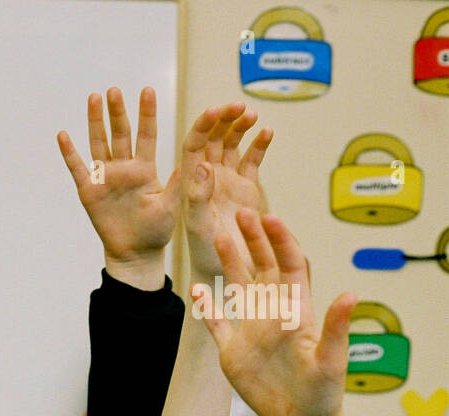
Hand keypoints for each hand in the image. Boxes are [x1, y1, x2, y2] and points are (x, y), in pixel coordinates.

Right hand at [57, 87, 178, 285]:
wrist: (135, 254)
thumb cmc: (156, 231)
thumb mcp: (173, 206)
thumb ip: (181, 183)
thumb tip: (198, 161)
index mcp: (145, 169)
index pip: (146, 135)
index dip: (146, 114)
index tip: (147, 91)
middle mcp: (124, 169)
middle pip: (120, 134)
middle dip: (117, 111)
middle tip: (114, 90)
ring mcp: (105, 178)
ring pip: (99, 143)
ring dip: (95, 121)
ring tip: (94, 98)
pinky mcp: (89, 192)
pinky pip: (77, 168)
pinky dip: (70, 153)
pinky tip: (63, 135)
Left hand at [181, 102, 271, 277]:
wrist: (229, 266)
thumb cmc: (207, 249)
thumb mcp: (199, 223)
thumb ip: (198, 195)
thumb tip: (202, 164)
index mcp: (191, 181)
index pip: (194, 145)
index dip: (203, 126)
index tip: (215, 110)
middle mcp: (207, 176)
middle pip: (213, 138)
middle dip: (223, 119)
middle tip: (238, 105)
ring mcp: (227, 179)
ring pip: (232, 144)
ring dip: (240, 127)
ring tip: (251, 115)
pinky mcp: (246, 186)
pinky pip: (251, 159)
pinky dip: (259, 144)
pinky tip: (267, 132)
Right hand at [198, 210, 351, 415]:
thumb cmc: (324, 393)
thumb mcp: (333, 360)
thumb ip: (336, 327)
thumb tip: (350, 295)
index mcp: (297, 310)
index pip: (289, 266)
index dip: (280, 242)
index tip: (269, 219)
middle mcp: (274, 313)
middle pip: (263, 267)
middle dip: (254, 239)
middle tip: (241, 213)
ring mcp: (252, 330)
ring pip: (239, 287)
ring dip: (229, 262)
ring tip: (218, 236)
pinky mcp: (233, 352)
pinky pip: (217, 324)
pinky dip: (206, 307)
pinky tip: (196, 290)